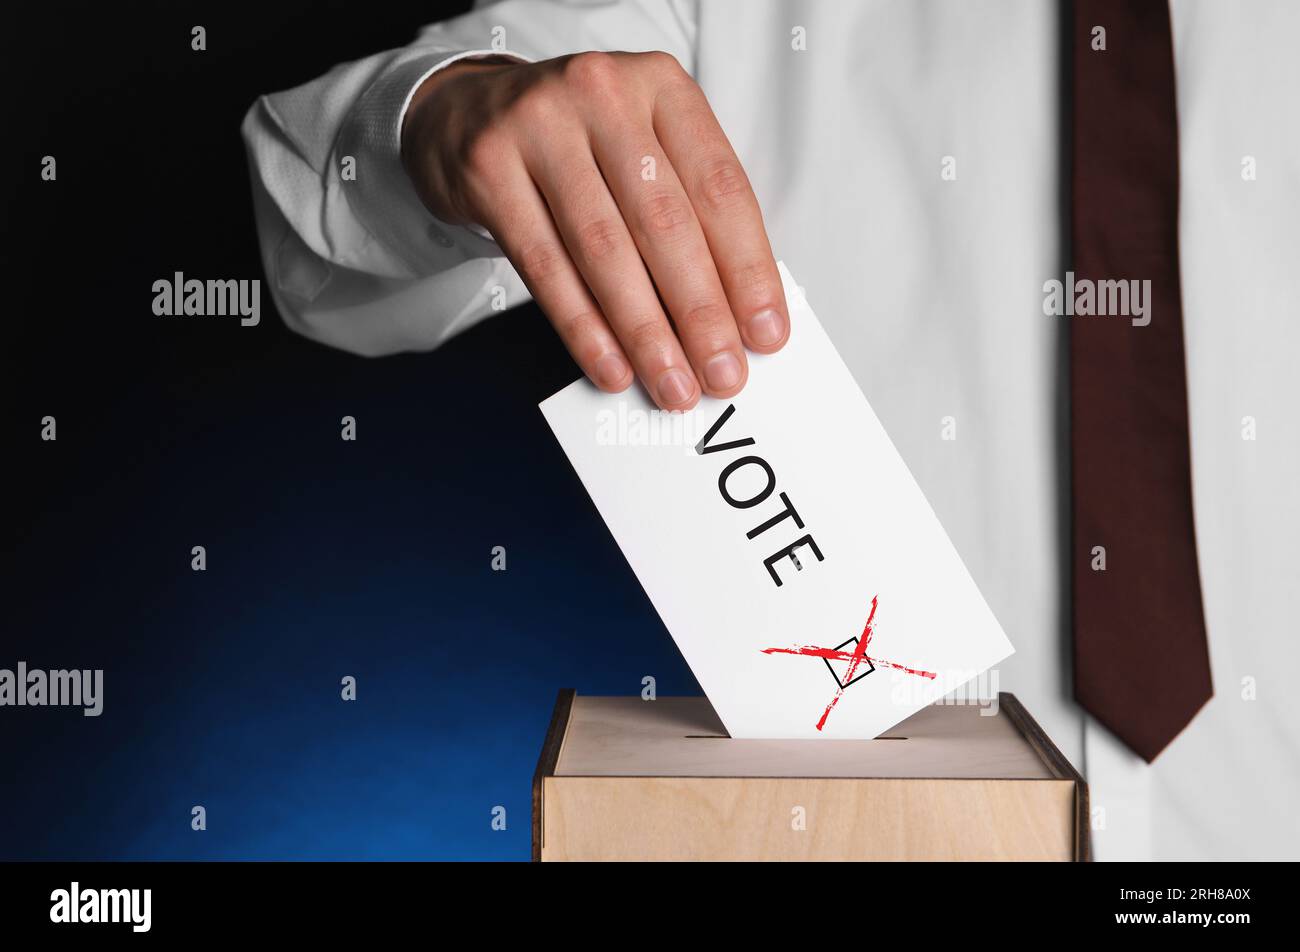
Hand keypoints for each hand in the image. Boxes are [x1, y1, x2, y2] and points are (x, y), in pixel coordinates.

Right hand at [401, 51, 789, 409]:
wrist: (466, 111)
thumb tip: (737, 312)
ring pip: (604, 250)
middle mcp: (603, 95)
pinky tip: (612, 366)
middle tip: (723, 373)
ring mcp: (540, 127)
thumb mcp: (642, 146)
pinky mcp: (490, 169)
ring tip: (673, 384)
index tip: (766, 333)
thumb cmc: (575, 141)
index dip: (748, 269)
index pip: (719, 188)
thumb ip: (690, 210)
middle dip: (701, 312)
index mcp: (661, 86)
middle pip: (664, 222)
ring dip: (645, 332)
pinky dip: (583, 328)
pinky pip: (545, 266)